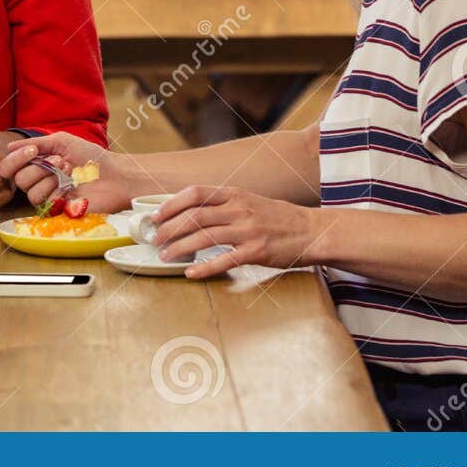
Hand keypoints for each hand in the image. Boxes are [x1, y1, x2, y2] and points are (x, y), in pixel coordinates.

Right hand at [0, 134, 138, 214]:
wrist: (115, 175)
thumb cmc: (92, 157)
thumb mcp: (63, 141)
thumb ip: (37, 142)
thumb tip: (10, 145)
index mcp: (39, 164)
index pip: (10, 166)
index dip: (15, 159)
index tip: (32, 151)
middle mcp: (40, 181)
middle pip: (19, 180)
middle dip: (40, 168)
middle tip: (62, 163)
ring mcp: (49, 197)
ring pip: (31, 194)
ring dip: (50, 180)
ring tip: (69, 175)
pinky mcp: (59, 212)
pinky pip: (46, 205)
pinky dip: (59, 194)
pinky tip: (73, 190)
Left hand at [151, 185, 320, 278]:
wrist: (312, 231)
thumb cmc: (278, 218)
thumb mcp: (249, 201)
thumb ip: (223, 204)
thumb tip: (191, 211)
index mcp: (235, 194)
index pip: (195, 193)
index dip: (171, 204)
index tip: (156, 216)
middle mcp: (239, 209)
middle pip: (195, 215)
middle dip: (170, 228)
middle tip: (155, 239)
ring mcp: (248, 230)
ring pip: (205, 237)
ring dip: (180, 247)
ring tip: (166, 255)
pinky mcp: (257, 251)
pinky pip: (225, 259)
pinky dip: (205, 267)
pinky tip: (191, 273)